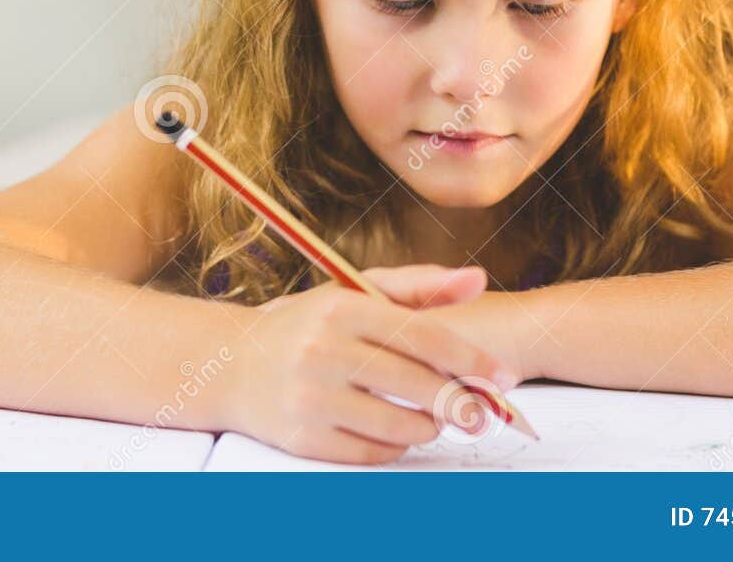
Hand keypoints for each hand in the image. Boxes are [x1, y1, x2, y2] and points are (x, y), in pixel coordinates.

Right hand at [221, 264, 521, 464]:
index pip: (422, 335)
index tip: (501, 376)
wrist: (232, 364)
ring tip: (436, 418)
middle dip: (461, 402)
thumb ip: (419, 286)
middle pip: (416, 385)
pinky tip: (399, 433)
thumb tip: (478, 279)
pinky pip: (371, 453)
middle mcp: (323, 350)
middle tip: (484, 412)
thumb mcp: (355, 293)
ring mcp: (310, 397)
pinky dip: (396, 447)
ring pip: (399, 425)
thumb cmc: (308, 326)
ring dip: (430, 426)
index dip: (470, 359)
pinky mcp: (302, 438)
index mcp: (341, 308)